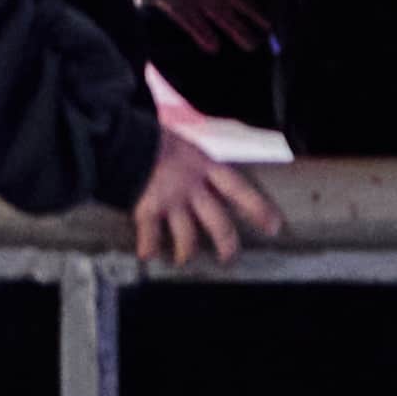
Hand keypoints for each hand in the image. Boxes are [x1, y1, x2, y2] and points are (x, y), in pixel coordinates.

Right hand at [124, 114, 281, 271]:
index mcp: (204, 165)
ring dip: (186, 252)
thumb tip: (199, 164)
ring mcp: (171, 199)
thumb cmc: (152, 135)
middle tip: (229, 258)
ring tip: (182, 261)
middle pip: (218, 221)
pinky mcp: (148, 208)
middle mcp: (192, 186)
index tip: (273, 226)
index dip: (258, 209)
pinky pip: (151, 234)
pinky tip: (147, 255)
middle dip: (226, 244)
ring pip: (188, 236)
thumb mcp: (182, 140)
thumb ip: (192, 158)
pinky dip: (149, 246)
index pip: (239, 189)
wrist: (123, 134)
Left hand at [152, 0, 270, 53]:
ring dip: (237, 31)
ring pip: (224, 19)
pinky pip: (194, 25)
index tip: (282, 8)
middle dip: (258, 18)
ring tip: (250, 45)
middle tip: (273, 30)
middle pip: (243, 6)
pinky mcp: (179, 7)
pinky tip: (213, 46)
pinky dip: (203, 35)